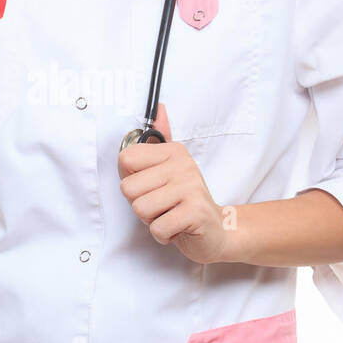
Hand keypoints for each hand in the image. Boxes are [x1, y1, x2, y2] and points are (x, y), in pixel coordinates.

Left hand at [117, 104, 230, 264]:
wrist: (217, 230)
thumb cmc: (184, 201)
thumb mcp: (169, 168)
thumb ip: (159, 139)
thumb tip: (159, 107)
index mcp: (173, 151)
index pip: (125, 159)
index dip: (131, 179)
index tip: (150, 184)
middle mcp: (183, 165)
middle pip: (128, 188)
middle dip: (140, 204)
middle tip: (162, 204)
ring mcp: (191, 188)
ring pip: (141, 209)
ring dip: (151, 220)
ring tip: (169, 214)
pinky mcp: (196, 212)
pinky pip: (157, 228)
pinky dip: (163, 234)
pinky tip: (177, 227)